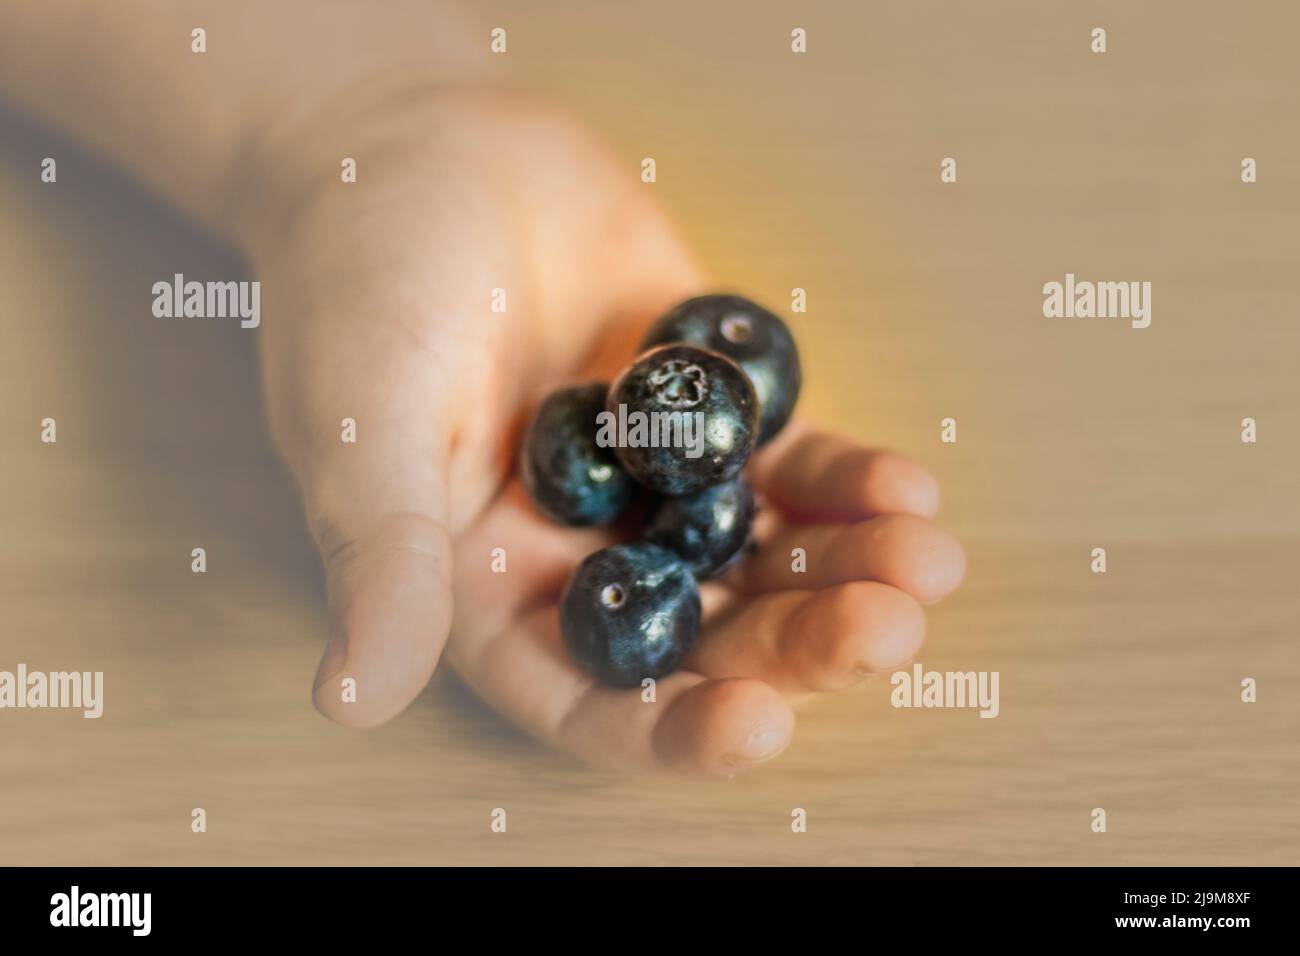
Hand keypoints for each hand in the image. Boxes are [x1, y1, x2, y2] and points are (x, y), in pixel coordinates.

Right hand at [254, 90, 964, 774]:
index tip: (762, 723)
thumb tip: (346, 700)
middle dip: (799, 641)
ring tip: (926, 560)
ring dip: (849, 569)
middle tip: (886, 627)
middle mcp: (585, 553)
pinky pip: (789, 462)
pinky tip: (907, 485)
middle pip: (708, 634)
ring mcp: (656, 483)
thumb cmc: (359, 290)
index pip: (593, 699)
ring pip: (766, 557)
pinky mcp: (709, 408)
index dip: (676, 731)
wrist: (418, 150)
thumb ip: (383, 559)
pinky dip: (848, 480)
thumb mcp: (363, 425)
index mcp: (496, 589)